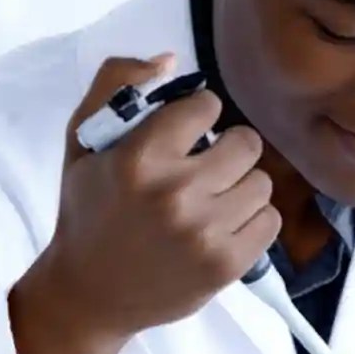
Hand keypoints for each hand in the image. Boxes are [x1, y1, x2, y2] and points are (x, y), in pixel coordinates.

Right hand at [9, 54, 280, 353]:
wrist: (89, 295)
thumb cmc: (90, 212)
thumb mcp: (84, 141)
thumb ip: (117, 85)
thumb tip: (171, 58)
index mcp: (138, 157)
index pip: (207, 106)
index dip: (200, 116)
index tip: (187, 133)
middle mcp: (174, 193)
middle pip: (247, 143)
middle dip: (228, 150)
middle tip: (206, 167)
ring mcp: (204, 232)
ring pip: (262, 183)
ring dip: (241, 187)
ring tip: (212, 199)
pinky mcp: (226, 264)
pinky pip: (270, 221)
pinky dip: (252, 221)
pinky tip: (222, 225)